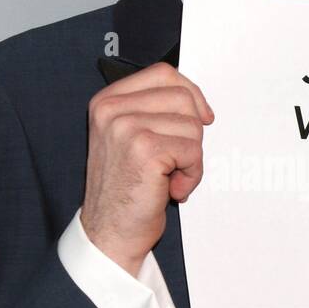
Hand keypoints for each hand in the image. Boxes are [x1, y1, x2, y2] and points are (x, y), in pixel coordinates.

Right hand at [80, 62, 213, 274]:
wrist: (110, 234)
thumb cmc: (124, 190)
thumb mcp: (129, 139)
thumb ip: (153, 113)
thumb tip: (196, 101)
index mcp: (107, 102)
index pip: (163, 73)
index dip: (191, 93)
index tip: (201, 117)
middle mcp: (111, 110)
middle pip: (183, 97)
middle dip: (191, 132)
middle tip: (177, 161)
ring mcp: (126, 128)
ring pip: (192, 126)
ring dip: (192, 158)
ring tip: (171, 178)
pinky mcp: (145, 150)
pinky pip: (193, 151)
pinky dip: (192, 175)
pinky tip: (172, 189)